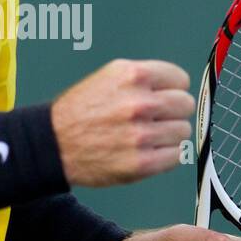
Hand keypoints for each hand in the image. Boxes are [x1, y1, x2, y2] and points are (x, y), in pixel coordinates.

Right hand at [51, 59, 193, 187]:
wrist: (54, 143)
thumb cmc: (82, 110)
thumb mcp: (110, 77)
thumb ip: (145, 79)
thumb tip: (179, 88)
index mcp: (133, 76)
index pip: (180, 80)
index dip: (172, 89)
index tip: (164, 97)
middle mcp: (139, 103)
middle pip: (185, 105)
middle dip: (173, 111)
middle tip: (156, 118)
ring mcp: (141, 135)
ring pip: (182, 131)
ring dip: (169, 134)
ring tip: (148, 136)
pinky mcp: (141, 163)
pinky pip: (175, 156)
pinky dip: (165, 155)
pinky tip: (147, 151)